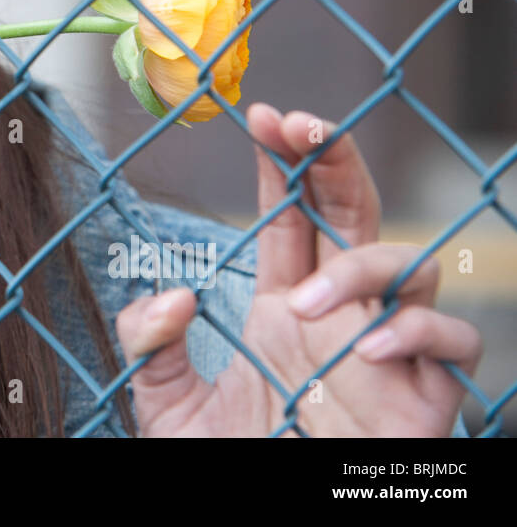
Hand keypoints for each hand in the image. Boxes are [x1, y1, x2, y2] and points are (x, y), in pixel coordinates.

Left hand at [115, 104, 481, 435]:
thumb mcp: (162, 400)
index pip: (292, 218)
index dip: (282, 164)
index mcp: (285, 306)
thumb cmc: (225, 462)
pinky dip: (418, 333)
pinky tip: (369, 347)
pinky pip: (453, 345)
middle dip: (334, 159)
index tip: (259, 116)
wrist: (265, 522)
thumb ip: (149, 342)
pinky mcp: (424, 398)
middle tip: (301, 124)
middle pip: (354, 214)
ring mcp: (386, 351)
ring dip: (360, 267)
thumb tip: (169, 293)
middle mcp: (340, 316)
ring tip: (301, 304)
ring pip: (412, 268)